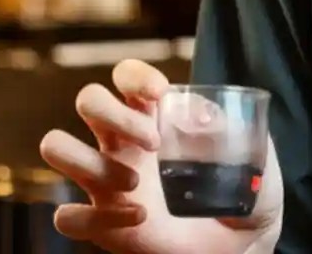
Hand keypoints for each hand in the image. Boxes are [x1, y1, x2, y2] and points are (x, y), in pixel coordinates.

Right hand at [39, 59, 283, 253]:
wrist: (244, 246)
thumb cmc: (247, 194)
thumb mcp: (254, 157)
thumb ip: (236, 131)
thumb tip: (203, 114)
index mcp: (158, 117)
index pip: (127, 76)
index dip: (134, 75)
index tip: (159, 93)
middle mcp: (124, 142)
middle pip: (87, 99)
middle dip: (113, 114)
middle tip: (153, 143)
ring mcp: (107, 181)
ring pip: (57, 146)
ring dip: (93, 163)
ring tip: (138, 184)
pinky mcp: (101, 224)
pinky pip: (67, 216)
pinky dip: (97, 217)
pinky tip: (139, 219)